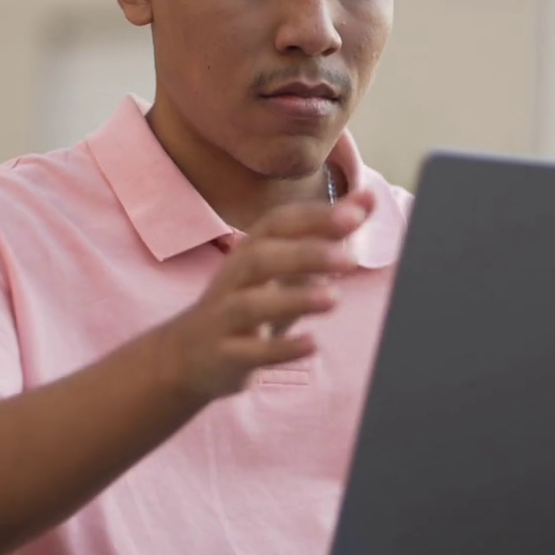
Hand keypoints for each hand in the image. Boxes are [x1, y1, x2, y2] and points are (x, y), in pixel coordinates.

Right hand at [156, 190, 376, 403]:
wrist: (186, 355)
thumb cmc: (249, 302)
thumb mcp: (287, 268)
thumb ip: (327, 234)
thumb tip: (368, 198)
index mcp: (251, 251)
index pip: (279, 224)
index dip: (314, 217)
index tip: (357, 214)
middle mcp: (234, 279)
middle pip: (262, 258)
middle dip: (304, 254)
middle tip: (349, 259)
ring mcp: (224, 317)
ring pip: (251, 304)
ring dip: (293, 299)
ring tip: (333, 299)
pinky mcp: (224, 355)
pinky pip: (249, 352)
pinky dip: (280, 349)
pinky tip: (311, 345)